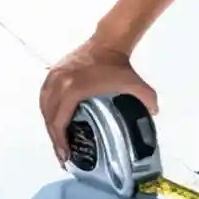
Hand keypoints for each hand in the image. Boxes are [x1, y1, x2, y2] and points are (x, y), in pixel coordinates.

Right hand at [38, 38, 157, 164]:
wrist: (107, 43)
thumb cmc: (118, 65)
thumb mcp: (136, 85)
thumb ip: (148, 100)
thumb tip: (154, 114)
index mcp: (74, 88)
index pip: (59, 121)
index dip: (60, 141)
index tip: (65, 156)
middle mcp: (59, 83)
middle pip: (49, 117)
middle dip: (54, 139)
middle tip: (62, 155)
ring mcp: (54, 76)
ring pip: (44, 107)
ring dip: (49, 125)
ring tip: (58, 141)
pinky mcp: (53, 72)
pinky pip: (45, 96)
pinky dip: (47, 111)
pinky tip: (53, 121)